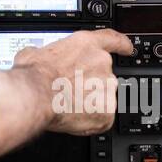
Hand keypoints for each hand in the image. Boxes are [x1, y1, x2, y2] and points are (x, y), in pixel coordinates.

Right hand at [13, 29, 134, 134]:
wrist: (35, 96)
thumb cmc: (33, 75)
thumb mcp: (33, 53)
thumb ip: (43, 52)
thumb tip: (35, 56)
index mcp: (85, 45)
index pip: (112, 40)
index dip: (122, 45)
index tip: (128, 49)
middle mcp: (101, 62)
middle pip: (104, 76)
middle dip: (91, 85)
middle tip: (70, 93)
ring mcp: (107, 86)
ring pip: (103, 98)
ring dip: (90, 103)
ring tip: (68, 106)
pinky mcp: (107, 110)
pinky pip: (102, 118)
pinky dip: (91, 121)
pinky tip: (74, 118)